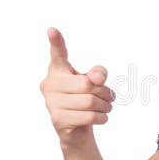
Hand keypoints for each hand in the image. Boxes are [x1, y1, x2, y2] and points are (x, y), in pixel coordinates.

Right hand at [40, 27, 114, 147]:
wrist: (77, 130)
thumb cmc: (85, 100)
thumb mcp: (94, 83)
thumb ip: (98, 73)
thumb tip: (96, 77)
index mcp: (58, 70)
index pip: (58, 54)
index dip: (56, 41)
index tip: (52, 29)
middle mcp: (49, 84)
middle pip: (87, 84)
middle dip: (104, 92)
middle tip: (109, 98)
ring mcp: (51, 102)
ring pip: (90, 101)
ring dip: (105, 106)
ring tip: (105, 108)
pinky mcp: (58, 119)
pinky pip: (89, 116)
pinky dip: (102, 117)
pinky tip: (100, 117)